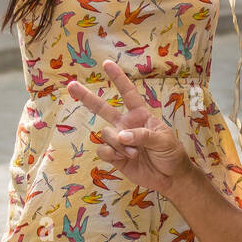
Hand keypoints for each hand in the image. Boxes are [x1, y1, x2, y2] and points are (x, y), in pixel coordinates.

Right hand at [67, 61, 193, 195]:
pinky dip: (111, 154)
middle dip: (86, 97)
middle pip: (102, 108)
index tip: (106, 64)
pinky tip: (123, 158)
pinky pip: (102, 150)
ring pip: (104, 134)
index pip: (127, 93)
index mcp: (140, 114)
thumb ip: (142, 135)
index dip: (118, 78)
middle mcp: (126, 124)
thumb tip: (121, 135)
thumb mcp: (163, 140)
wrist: (169, 177)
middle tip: (71, 85)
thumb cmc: (171, 153)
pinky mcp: (114, 156)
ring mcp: (118, 140)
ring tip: (134, 153)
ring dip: (118, 143)